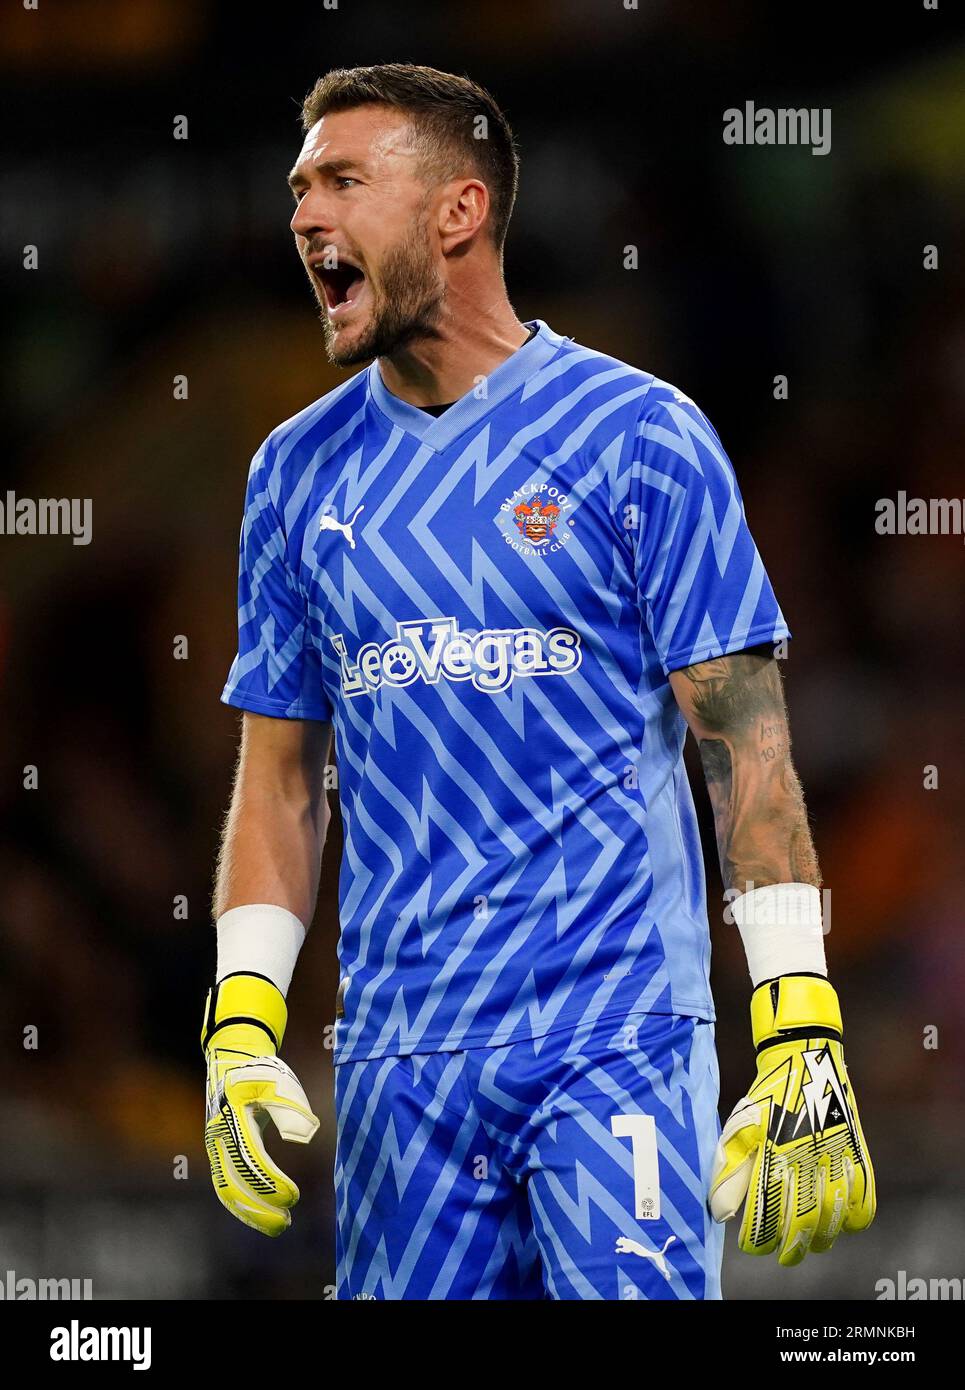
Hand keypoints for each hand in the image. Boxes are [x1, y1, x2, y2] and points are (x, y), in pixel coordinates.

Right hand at [202, 976, 318, 1236]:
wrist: (230, 1060)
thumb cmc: (260, 1071)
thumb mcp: (279, 1081)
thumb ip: (290, 1108)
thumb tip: (304, 1138)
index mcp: (234, 1119)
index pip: (252, 1162)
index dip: (272, 1184)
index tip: (294, 1197)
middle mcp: (218, 1138)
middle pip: (234, 1185)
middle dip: (259, 1209)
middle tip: (286, 1222)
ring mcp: (215, 1147)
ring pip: (227, 1191)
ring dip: (251, 1212)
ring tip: (279, 1225)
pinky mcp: (218, 1153)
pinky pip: (225, 1186)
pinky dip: (242, 1205)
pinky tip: (262, 1214)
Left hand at [709, 975, 874, 1265]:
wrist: (805, 1056)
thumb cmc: (768, 1095)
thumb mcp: (741, 1126)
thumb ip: (730, 1170)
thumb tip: (720, 1212)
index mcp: (772, 1154)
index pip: (765, 1216)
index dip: (757, 1239)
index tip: (752, 1245)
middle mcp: (805, 1160)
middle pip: (802, 1224)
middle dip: (791, 1249)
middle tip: (784, 1257)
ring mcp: (835, 1157)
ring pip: (833, 1218)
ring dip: (821, 1238)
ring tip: (811, 1243)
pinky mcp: (857, 1152)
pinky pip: (865, 1199)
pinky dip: (855, 1218)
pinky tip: (844, 1222)